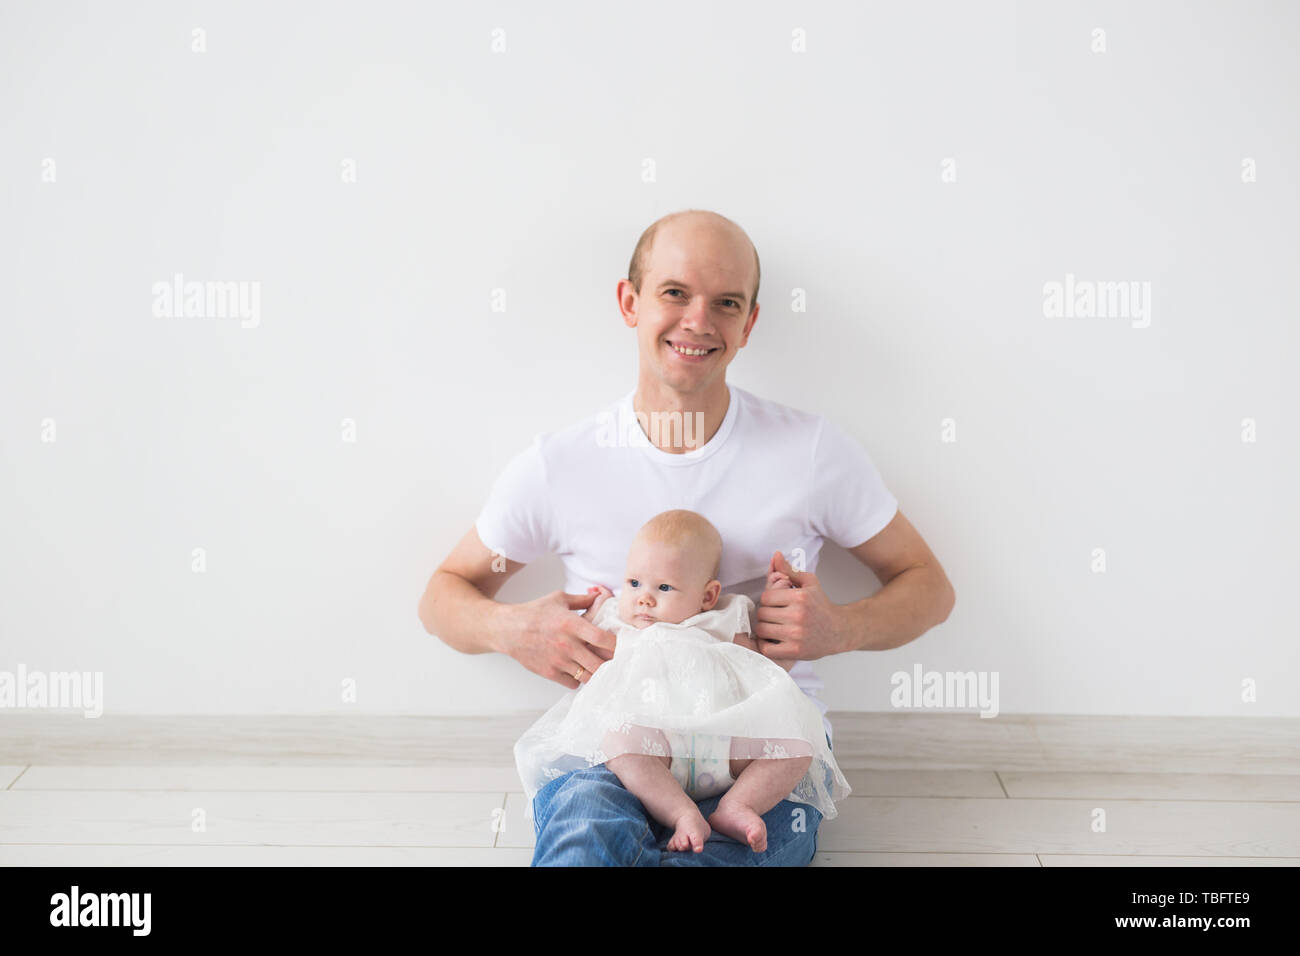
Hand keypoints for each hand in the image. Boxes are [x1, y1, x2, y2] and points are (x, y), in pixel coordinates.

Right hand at [500, 588, 617, 688]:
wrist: (507, 629)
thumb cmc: (534, 612)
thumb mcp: (559, 599)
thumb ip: (583, 599)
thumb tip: (600, 595)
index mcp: (571, 624)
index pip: (603, 638)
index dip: (616, 645)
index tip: (622, 646)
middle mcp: (567, 644)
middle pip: (599, 663)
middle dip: (610, 664)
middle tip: (615, 662)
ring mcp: (558, 661)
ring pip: (588, 677)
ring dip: (595, 673)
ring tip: (597, 668)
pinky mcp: (549, 672)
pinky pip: (573, 684)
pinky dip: (578, 680)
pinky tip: (578, 671)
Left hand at [754, 551, 849, 662]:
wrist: (839, 631)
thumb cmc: (821, 606)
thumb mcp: (809, 583)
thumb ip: (789, 570)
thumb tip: (776, 555)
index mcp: (800, 597)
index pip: (766, 597)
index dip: (768, 600)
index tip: (775, 604)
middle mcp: (798, 615)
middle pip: (762, 613)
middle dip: (765, 614)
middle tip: (774, 616)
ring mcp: (796, 634)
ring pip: (762, 630)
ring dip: (764, 629)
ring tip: (773, 627)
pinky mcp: (795, 651)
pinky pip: (767, 648)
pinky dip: (766, 645)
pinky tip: (773, 640)